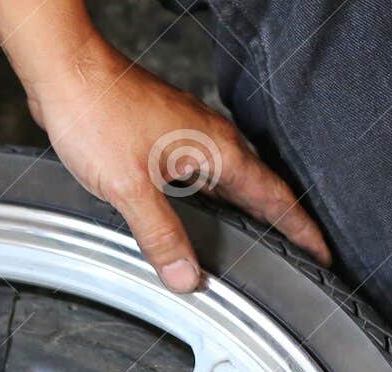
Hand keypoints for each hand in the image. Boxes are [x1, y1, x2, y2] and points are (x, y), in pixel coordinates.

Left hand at [24, 36, 329, 290]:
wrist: (69, 75)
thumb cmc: (99, 115)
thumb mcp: (129, 188)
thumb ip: (160, 235)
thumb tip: (185, 276)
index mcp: (216, 150)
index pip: (273, 197)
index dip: (300, 229)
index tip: (321, 254)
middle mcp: (210, 140)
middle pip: (257, 189)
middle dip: (279, 222)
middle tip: (298, 255)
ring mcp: (187, 137)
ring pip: (227, 181)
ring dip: (243, 210)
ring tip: (255, 241)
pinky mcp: (163, 137)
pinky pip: (199, 175)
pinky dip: (209, 198)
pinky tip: (197, 212)